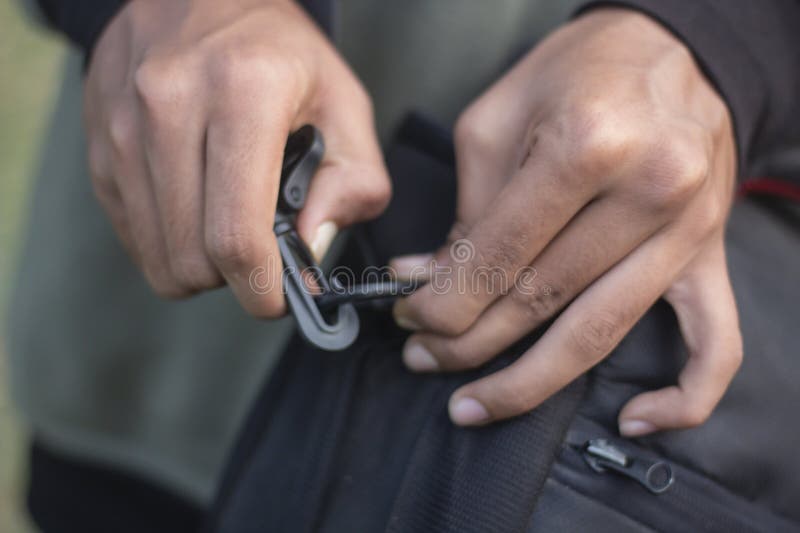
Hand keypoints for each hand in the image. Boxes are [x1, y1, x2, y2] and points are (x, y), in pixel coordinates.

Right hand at [84, 0, 389, 314]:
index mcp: (244, 92)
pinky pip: (132, 232)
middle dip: (233, 278)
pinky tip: (196, 206)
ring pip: (157, 254)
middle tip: (260, 257)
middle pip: (191, 256)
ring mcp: (124, 123)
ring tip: (228, 226)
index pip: (237, 232)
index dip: (260, 289)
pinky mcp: (100, 142)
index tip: (274, 300)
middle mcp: (170, 103)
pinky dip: (168, 239)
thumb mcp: (344, 104)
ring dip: (199, 264)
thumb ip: (352, 183)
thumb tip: (309, 247)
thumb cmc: (280, 53)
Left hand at [392, 8, 741, 435]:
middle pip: (541, 301)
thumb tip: (433, 278)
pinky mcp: (710, 254)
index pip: (498, 257)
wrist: (668, 48)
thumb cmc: (577, 72)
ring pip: (599, 334)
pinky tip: (635, 420)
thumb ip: (467, 210)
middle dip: (468, 341)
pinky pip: (717, 343)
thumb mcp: (497, 122)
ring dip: (528, 381)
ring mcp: (688, 231)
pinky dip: (683, 396)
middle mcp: (648, 192)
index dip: (442, 301)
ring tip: (474, 403)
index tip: (409, 317)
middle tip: (424, 357)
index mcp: (588, 146)